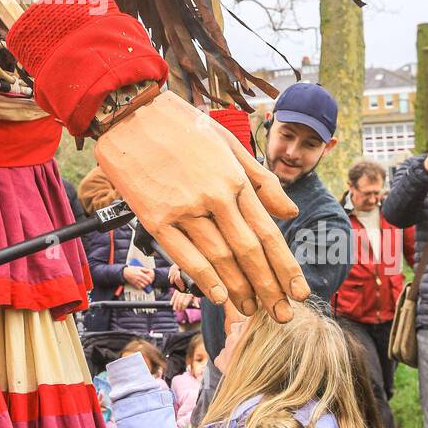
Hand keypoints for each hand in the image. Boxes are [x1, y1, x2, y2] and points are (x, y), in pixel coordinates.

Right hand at [95, 90, 305, 321]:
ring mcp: (184, 209)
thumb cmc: (180, 123)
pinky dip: (204, 279)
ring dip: (239, 289)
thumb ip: (260, 179)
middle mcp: (215, 196)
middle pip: (248, 251)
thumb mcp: (228, 142)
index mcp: (235, 178)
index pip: (268, 231)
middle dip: (268, 287)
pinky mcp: (155, 218)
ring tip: (250, 310)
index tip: (297, 292)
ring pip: (219, 258)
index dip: (285, 266)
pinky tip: (219, 297)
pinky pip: (185, 255)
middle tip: (281, 314)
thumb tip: (290, 211)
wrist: (129, 112)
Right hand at [123, 265, 151, 289]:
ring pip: (143, 285)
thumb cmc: (132, 269)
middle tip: (148, 282)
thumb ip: (144, 269)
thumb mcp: (138, 267)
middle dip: (148, 283)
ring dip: (145, 285)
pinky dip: (141, 287)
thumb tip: (148, 270)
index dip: (150, 280)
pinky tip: (141, 285)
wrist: (125, 272)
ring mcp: (136, 281)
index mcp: (140, 274)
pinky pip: (139, 287)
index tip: (151, 281)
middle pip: (146, 283)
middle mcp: (138, 278)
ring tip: (145, 284)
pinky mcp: (134, 283)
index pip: (147, 278)